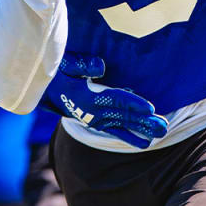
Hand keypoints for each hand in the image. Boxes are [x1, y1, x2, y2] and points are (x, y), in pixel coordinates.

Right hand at [39, 54, 168, 148]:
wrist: (41, 90)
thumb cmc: (56, 71)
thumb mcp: (64, 63)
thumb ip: (81, 64)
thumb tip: (101, 67)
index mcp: (88, 97)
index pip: (115, 99)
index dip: (133, 103)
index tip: (150, 108)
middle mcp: (94, 112)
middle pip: (124, 116)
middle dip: (144, 121)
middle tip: (164, 127)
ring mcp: (96, 119)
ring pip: (123, 125)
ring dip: (142, 128)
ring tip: (162, 133)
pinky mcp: (96, 121)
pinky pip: (115, 130)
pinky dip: (130, 136)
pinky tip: (144, 142)